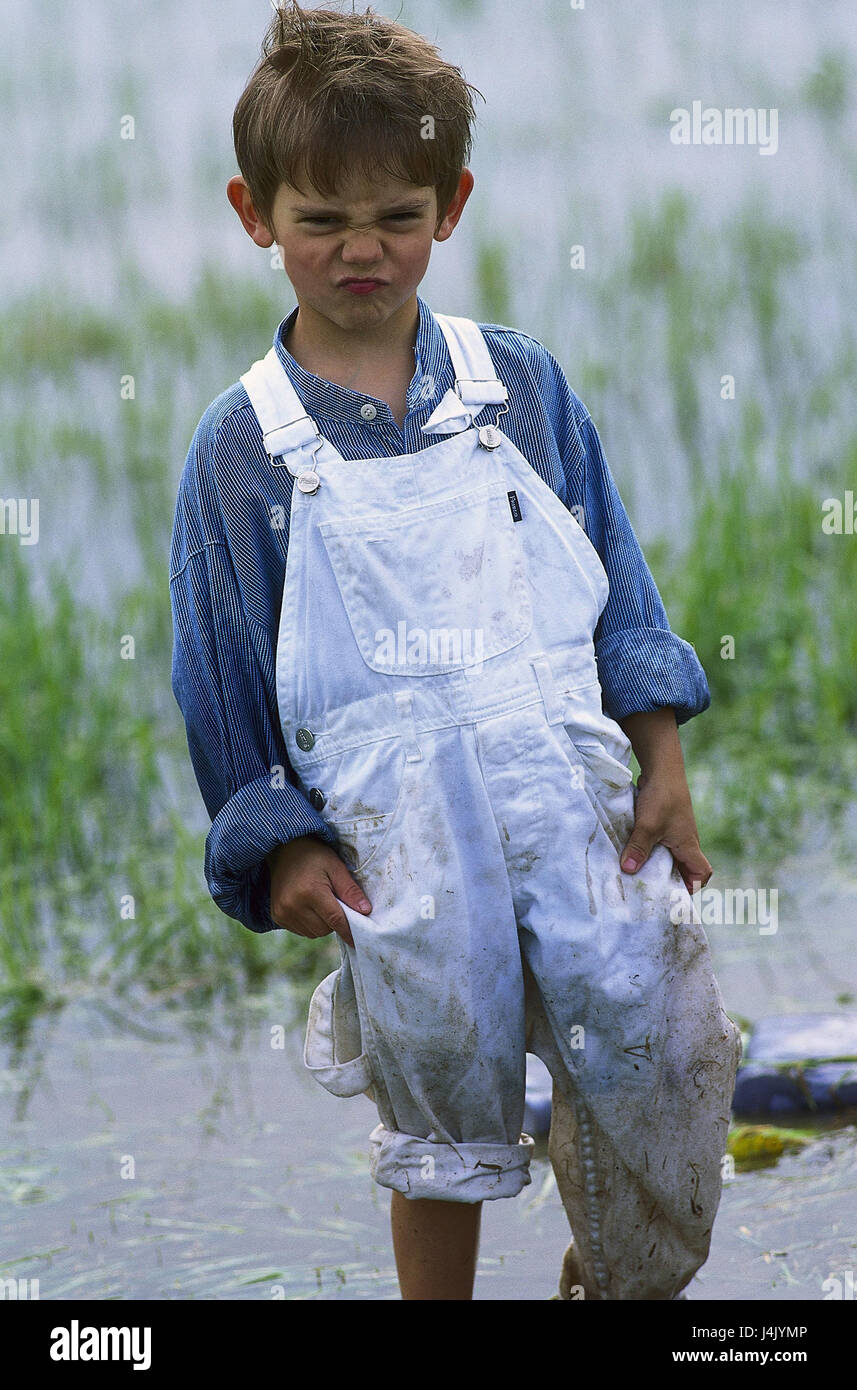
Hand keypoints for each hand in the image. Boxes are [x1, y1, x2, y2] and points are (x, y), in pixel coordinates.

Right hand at [266, 836, 371, 946]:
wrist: (284, 850)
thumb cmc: (314, 856)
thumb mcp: (336, 867)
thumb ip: (350, 890)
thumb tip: (365, 911)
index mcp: (310, 892)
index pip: (335, 920)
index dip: (349, 931)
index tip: (359, 941)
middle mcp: (293, 905)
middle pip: (324, 929)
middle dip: (335, 922)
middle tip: (335, 903)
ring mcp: (283, 912)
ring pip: (313, 933)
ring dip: (322, 925)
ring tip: (321, 903)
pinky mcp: (277, 916)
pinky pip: (301, 931)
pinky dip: (310, 924)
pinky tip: (309, 907)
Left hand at [619, 766, 711, 893]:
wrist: (662, 767)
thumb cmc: (662, 796)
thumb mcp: (648, 825)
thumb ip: (638, 848)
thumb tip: (628, 870)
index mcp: (688, 845)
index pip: (702, 873)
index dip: (693, 886)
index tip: (673, 894)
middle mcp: (684, 840)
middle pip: (684, 868)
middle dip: (669, 880)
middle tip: (648, 889)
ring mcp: (674, 831)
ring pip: (669, 855)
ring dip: (655, 864)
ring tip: (636, 874)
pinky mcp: (663, 822)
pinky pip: (658, 843)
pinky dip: (648, 850)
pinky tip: (630, 852)